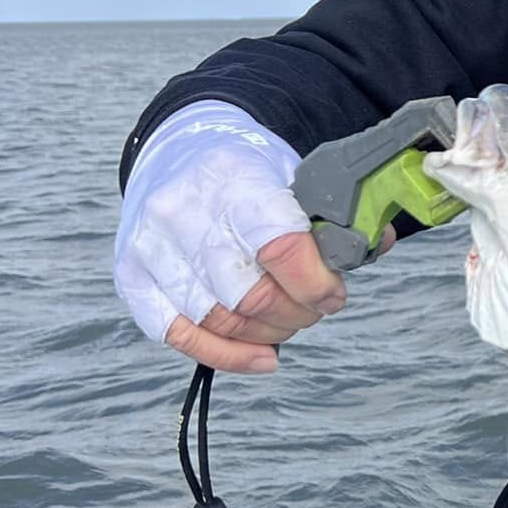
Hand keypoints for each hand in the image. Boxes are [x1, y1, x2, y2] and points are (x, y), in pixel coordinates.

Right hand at [113, 102, 380, 373]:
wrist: (180, 150)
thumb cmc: (248, 171)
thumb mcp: (295, 174)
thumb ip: (334, 215)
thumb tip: (377, 244)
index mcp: (234, 178)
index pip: (281, 248)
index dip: (318, 283)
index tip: (335, 292)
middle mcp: (182, 211)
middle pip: (251, 295)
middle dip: (298, 313)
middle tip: (316, 307)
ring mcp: (150, 246)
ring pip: (220, 320)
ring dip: (269, 334)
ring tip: (289, 320)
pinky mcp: (130, 276)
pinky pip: (178, 335)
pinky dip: (227, 355)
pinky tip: (264, 358)